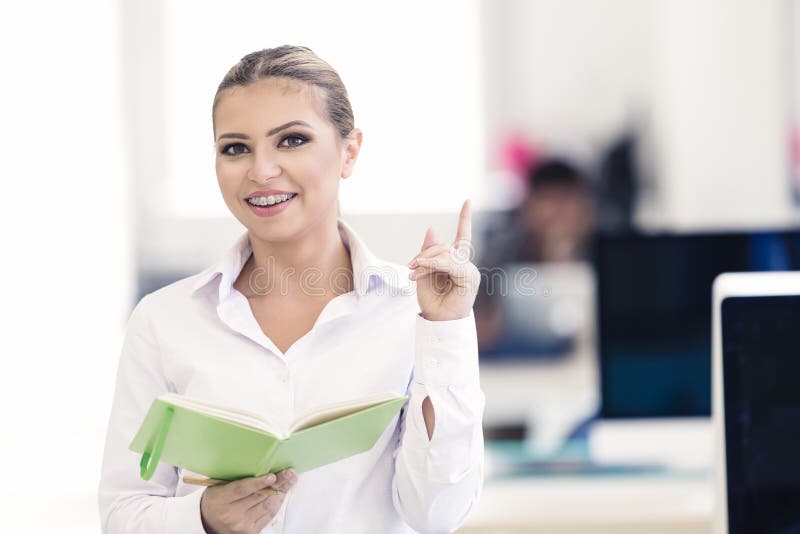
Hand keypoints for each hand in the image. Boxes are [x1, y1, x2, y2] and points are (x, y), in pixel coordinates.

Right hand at [200, 469, 297, 533]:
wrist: (209, 522)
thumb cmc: (217, 498)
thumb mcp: (220, 485)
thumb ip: (237, 479)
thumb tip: (262, 466)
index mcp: (220, 499)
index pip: (241, 490)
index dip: (258, 482)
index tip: (272, 475)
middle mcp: (231, 514)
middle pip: (259, 497)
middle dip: (277, 483)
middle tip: (289, 472)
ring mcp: (241, 525)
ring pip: (267, 506)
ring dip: (281, 491)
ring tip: (290, 479)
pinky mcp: (250, 532)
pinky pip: (269, 515)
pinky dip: (278, 502)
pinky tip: (283, 492)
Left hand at [407, 199, 480, 321]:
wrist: (438, 323)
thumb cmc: (433, 302)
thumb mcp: (424, 273)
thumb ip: (428, 252)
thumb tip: (432, 228)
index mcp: (457, 263)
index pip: (463, 236)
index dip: (466, 219)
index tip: (468, 201)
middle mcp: (465, 265)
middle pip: (445, 246)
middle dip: (425, 254)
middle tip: (410, 266)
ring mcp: (469, 271)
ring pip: (446, 253)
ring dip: (427, 261)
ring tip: (414, 272)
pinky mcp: (469, 278)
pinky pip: (450, 263)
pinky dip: (434, 264)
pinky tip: (420, 267)